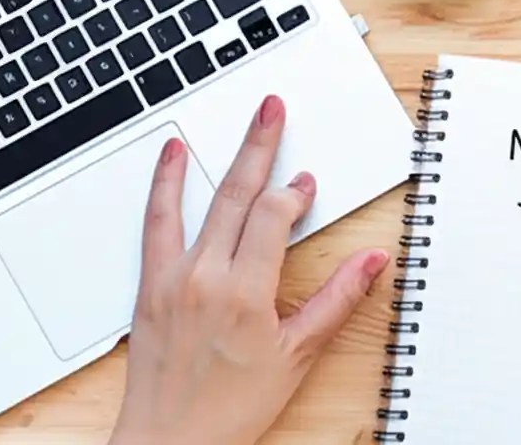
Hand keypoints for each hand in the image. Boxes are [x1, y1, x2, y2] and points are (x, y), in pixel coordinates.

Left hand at [109, 95, 390, 444]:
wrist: (169, 442)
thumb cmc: (230, 409)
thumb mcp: (297, 357)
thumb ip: (337, 302)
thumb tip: (372, 261)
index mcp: (247, 292)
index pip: (275, 217)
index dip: (295, 194)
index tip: (306, 185)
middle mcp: (206, 275)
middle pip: (239, 195)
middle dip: (261, 147)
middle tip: (272, 108)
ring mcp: (172, 276)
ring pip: (200, 200)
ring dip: (220, 156)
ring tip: (234, 121)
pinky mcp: (148, 284)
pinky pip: (156, 222)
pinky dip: (164, 186)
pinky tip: (172, 159)